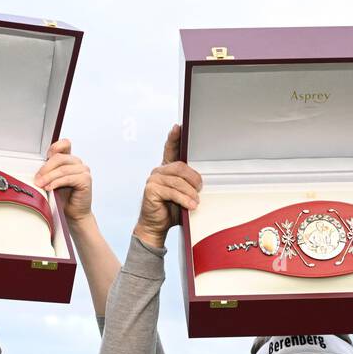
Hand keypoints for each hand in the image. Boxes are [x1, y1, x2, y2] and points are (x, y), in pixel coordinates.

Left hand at [33, 139, 91, 223]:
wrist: (74, 214)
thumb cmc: (64, 198)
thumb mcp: (52, 181)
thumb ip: (48, 172)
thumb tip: (37, 171)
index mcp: (70, 160)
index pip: (64, 144)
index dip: (54, 147)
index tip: (45, 157)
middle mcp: (78, 163)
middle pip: (59, 158)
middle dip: (45, 169)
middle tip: (37, 179)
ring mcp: (83, 171)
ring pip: (62, 169)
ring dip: (49, 177)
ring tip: (41, 185)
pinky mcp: (86, 180)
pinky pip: (68, 178)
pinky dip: (56, 183)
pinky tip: (50, 188)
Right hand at [132, 125, 200, 247]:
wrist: (156, 226)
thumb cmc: (171, 210)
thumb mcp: (184, 194)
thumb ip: (189, 184)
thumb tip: (202, 182)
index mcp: (166, 170)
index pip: (170, 149)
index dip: (174, 137)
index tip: (178, 127)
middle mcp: (158, 172)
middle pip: (180, 167)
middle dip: (194, 179)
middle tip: (200, 189)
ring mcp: (153, 180)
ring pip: (178, 180)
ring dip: (190, 192)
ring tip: (195, 202)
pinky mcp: (151, 190)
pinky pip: (172, 191)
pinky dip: (184, 199)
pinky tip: (189, 205)